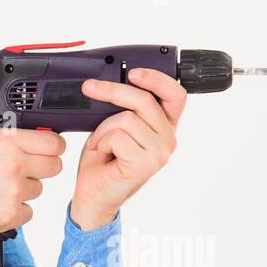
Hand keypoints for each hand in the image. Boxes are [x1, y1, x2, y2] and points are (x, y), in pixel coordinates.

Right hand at [0, 120, 65, 236]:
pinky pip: (28, 211)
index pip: (53, 142)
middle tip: (24, 168)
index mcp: (6, 141)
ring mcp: (14, 192)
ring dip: (25, 188)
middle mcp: (14, 165)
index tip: (49, 148)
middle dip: (42, 166)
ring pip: (39, 189)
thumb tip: (14, 125)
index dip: (52, 145)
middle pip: (54, 166)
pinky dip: (16, 209)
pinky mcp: (12, 215)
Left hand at [69, 67, 185, 229]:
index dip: (156, 79)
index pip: (175, 95)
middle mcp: (167, 139)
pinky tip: (105, 155)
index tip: (133, 72)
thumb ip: (124, 106)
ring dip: (104, 129)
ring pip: (126, 118)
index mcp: (164, 126)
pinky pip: (118, 136)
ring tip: (103, 144)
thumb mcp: (115, 125)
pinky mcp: (145, 164)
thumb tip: (111, 81)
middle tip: (90, 88)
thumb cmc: (104, 161)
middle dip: (112, 91)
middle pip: (145, 100)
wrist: (93, 194)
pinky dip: (102, 143)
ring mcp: (159, 153)